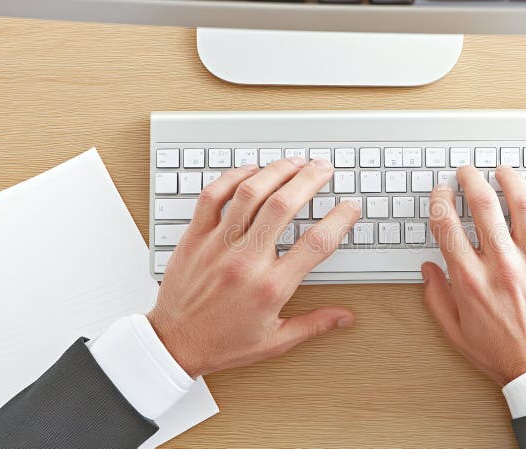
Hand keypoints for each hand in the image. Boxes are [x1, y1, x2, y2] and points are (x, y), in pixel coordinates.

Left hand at [147, 157, 359, 377]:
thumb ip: (315, 325)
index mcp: (271, 287)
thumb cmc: (223, 343)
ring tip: (294, 162)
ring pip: (249, 194)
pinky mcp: (194, 238)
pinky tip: (251, 171)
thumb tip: (346, 317)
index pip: (316, 244)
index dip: (340, 220)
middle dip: (310, 180)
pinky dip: (232, 177)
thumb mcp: (275, 341)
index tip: (350, 206)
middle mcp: (246, 261)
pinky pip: (212, 196)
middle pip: (284, 206)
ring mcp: (218, 246)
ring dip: (276, 171)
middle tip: (324, 168)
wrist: (174, 344)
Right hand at [422, 165, 525, 385]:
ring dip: (511, 181)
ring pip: (523, 207)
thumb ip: (435, 295)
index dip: (440, 201)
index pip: (448, 225)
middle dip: (471, 180)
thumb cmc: (498, 351)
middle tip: (467, 172)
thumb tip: (427, 268)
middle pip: (484, 206)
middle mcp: (501, 266)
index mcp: (470, 280)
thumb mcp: (453, 329)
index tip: (441, 193)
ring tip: (503, 171)